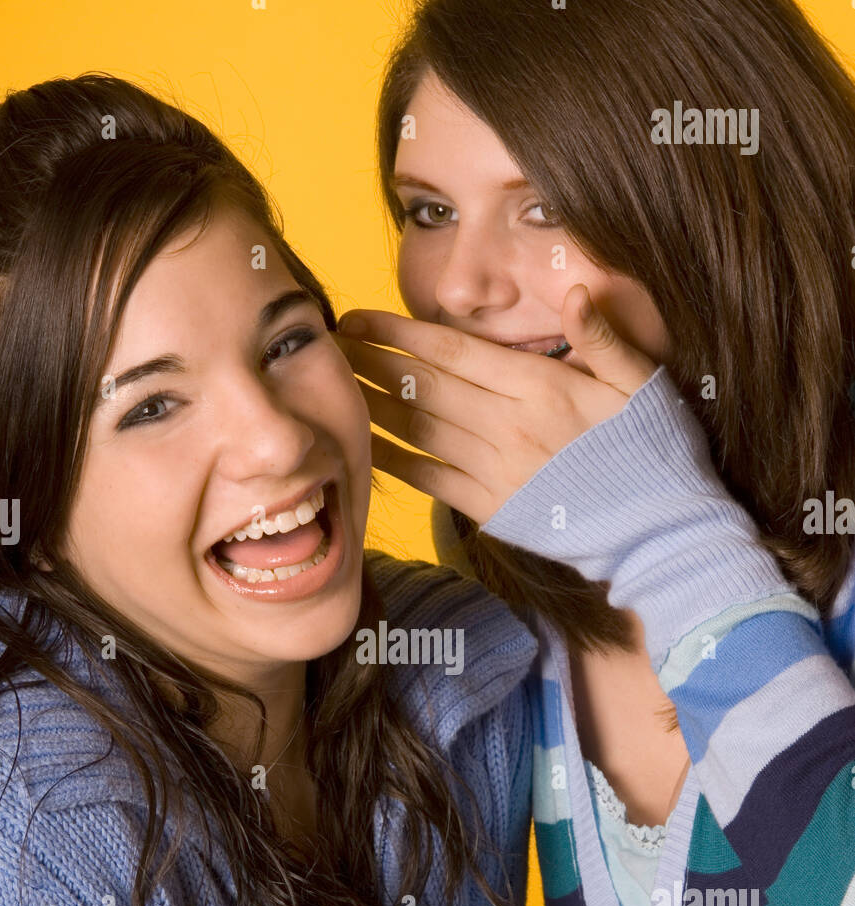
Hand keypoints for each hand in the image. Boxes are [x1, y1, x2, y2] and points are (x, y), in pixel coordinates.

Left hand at [335, 284, 657, 525]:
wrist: (660, 532)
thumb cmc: (654, 451)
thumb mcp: (643, 381)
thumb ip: (603, 336)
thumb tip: (575, 289)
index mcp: (539, 388)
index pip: (452, 351)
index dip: (398, 333)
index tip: (358, 318)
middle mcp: (509, 426)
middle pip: (424, 386)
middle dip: (371, 362)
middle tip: (329, 344)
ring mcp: (497, 471)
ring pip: (419, 430)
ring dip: (373, 406)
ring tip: (337, 385)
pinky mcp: (494, 509)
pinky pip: (432, 480)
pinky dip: (395, 462)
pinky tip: (365, 446)